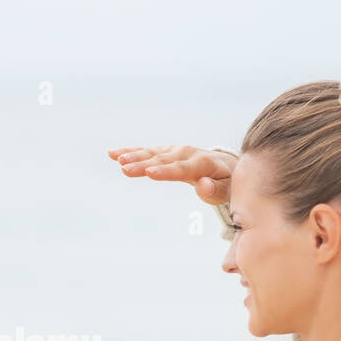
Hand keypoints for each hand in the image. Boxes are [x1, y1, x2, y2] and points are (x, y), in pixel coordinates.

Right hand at [106, 144, 237, 206]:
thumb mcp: (227, 190)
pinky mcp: (166, 152)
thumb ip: (215, 190)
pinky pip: (147, 151)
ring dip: (133, 155)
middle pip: (162, 160)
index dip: (166, 171)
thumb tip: (202, 185)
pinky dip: (130, 151)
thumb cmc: (227, 182)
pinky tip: (113, 154)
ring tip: (116, 158)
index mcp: (203, 163)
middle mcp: (186, 153)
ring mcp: (175, 151)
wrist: (226, 165)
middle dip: (143, 164)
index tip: (150, 173)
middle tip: (125, 168)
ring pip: (152, 153)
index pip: (181, 169)